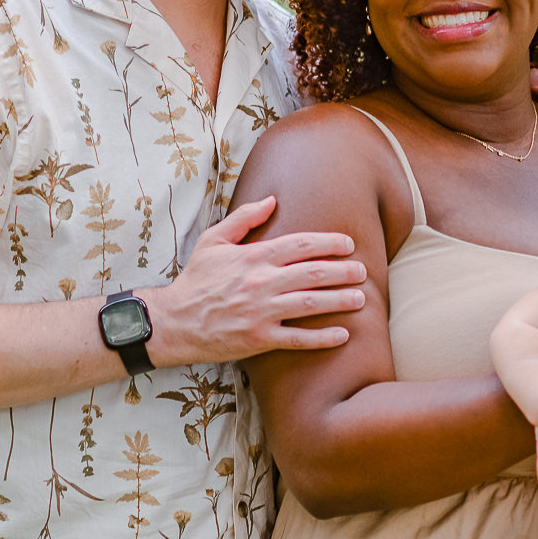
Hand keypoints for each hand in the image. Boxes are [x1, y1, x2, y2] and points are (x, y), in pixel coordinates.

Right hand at [144, 197, 364, 366]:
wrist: (174, 321)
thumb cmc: (196, 280)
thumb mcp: (213, 241)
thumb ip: (244, 218)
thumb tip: (272, 199)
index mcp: (253, 257)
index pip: (300, 244)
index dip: (329, 243)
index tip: (348, 244)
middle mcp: (261, 283)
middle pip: (312, 273)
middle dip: (343, 271)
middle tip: (362, 271)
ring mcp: (261, 312)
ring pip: (310, 304)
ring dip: (340, 300)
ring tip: (361, 298)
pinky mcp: (259, 339)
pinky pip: (298, 338)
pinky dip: (322, 338)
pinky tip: (343, 334)